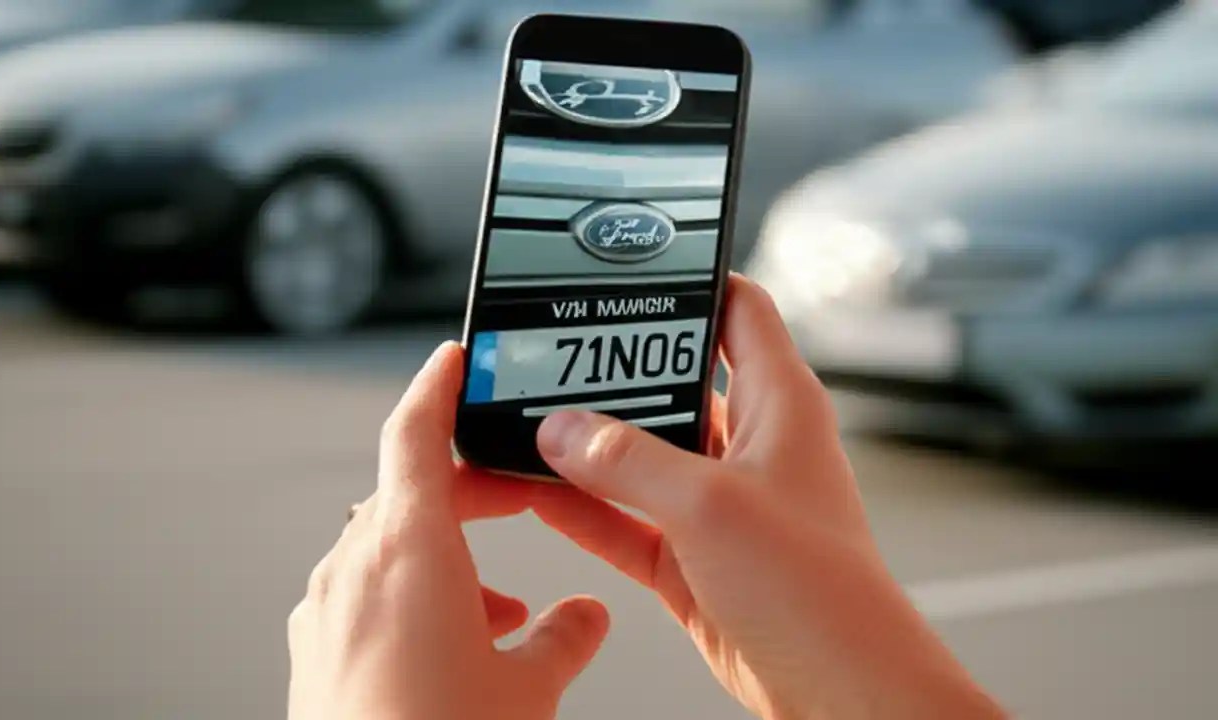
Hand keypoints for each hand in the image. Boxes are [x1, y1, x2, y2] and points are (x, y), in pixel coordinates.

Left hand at [288, 342, 609, 719]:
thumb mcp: (526, 689)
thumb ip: (563, 638)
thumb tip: (584, 616)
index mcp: (406, 549)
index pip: (413, 433)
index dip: (436, 386)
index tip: (452, 358)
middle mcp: (353, 567)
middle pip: (409, 490)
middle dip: (471, 492)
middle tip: (518, 500)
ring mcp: (325, 609)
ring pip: (389, 546)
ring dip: (446, 554)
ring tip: (500, 607)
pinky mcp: (315, 651)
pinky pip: (365, 593)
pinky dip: (411, 595)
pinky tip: (450, 647)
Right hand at [531, 275, 1003, 719]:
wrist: (837, 688)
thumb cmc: (818, 591)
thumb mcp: (711, 506)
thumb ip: (628, 463)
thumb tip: (564, 431)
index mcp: (779, 403)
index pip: (739, 310)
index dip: (692, 280)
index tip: (633, 268)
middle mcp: (750, 444)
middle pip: (672, 383)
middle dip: (613, 372)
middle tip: (554, 354)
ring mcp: (718, 502)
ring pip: (640, 456)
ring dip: (588, 446)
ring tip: (529, 422)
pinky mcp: (691, 555)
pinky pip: (625, 517)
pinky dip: (584, 507)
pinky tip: (538, 491)